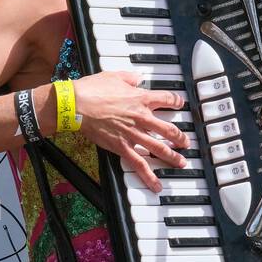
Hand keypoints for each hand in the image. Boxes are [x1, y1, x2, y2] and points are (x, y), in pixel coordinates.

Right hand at [73, 71, 191, 192]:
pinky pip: (139, 164)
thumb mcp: (114, 76)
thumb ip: (129, 78)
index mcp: (141, 99)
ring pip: (159, 148)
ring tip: (181, 163)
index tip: (180, 104)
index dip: (176, 101)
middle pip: (168, 129)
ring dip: (172, 157)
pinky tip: (156, 184)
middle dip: (180, 137)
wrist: (76, 105)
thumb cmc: (92, 89)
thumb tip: (137, 78)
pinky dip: (149, 176)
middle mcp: (141, 117)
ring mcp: (133, 134)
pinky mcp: (122, 147)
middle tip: (186, 143)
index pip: (166, 99)